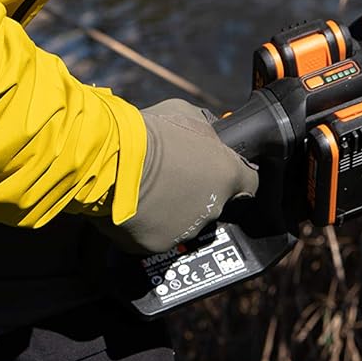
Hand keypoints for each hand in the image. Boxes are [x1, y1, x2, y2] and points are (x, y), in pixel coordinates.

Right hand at [111, 99, 257, 254]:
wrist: (111, 161)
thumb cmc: (150, 133)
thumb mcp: (188, 115)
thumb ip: (207, 129)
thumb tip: (210, 133)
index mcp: (227, 174)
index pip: (250, 181)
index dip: (236, 175)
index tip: (222, 170)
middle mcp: (213, 207)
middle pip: (214, 202)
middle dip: (198, 190)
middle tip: (174, 174)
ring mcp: (186, 229)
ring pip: (186, 220)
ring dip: (175, 207)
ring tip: (150, 188)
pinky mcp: (157, 245)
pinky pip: (158, 233)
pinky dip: (150, 223)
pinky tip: (136, 204)